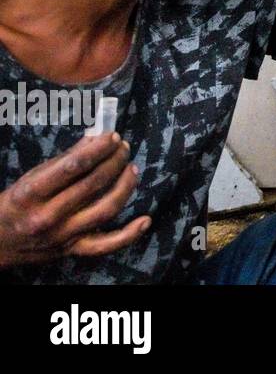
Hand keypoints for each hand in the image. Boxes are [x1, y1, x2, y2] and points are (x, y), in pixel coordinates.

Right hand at [0, 132, 150, 268]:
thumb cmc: (18, 203)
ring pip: (104, 210)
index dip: (98, 149)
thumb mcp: (32, 178)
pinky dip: (128, 234)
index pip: (73, 166)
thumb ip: (65, 159)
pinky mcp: (72, 250)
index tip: (113, 136)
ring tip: (131, 168)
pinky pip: (105, 245)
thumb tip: (96, 138)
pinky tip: (145, 220)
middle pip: (92, 185)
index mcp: (32, 193)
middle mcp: (47, 216)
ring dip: (124, 187)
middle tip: (123, 148)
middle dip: (114, 162)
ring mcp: (62, 235)